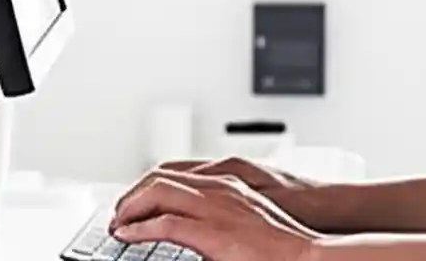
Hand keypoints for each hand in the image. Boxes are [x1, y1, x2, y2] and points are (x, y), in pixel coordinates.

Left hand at [111, 175, 322, 260]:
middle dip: (133, 194)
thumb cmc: (281, 241)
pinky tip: (129, 236)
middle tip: (120, 214)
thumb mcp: (247, 215)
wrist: (306, 254)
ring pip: (157, 192)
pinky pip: (165, 224)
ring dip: (131, 207)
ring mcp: (215, 206)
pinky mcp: (212, 231)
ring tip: (119, 224)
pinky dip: (139, 228)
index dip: (147, 185)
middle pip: (160, 177)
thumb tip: (193, 226)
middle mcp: (219, 187)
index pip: (175, 172)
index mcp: (227, 182)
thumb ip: (220, 213)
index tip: (134, 201)